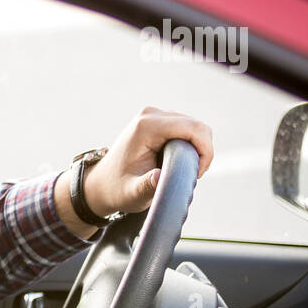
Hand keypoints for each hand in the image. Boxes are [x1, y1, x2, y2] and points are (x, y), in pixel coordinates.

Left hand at [83, 106, 214, 216]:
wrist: (103, 183)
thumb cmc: (118, 189)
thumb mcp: (133, 193)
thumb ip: (147, 186)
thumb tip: (160, 177)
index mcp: (145, 127)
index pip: (193, 129)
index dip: (204, 151)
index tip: (196, 174)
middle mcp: (151, 115)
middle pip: (197, 126)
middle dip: (202, 152)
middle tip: (190, 176)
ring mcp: (154, 115)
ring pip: (195, 127)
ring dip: (197, 149)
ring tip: (183, 171)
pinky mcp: (158, 120)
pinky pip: (187, 129)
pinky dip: (190, 146)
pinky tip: (178, 163)